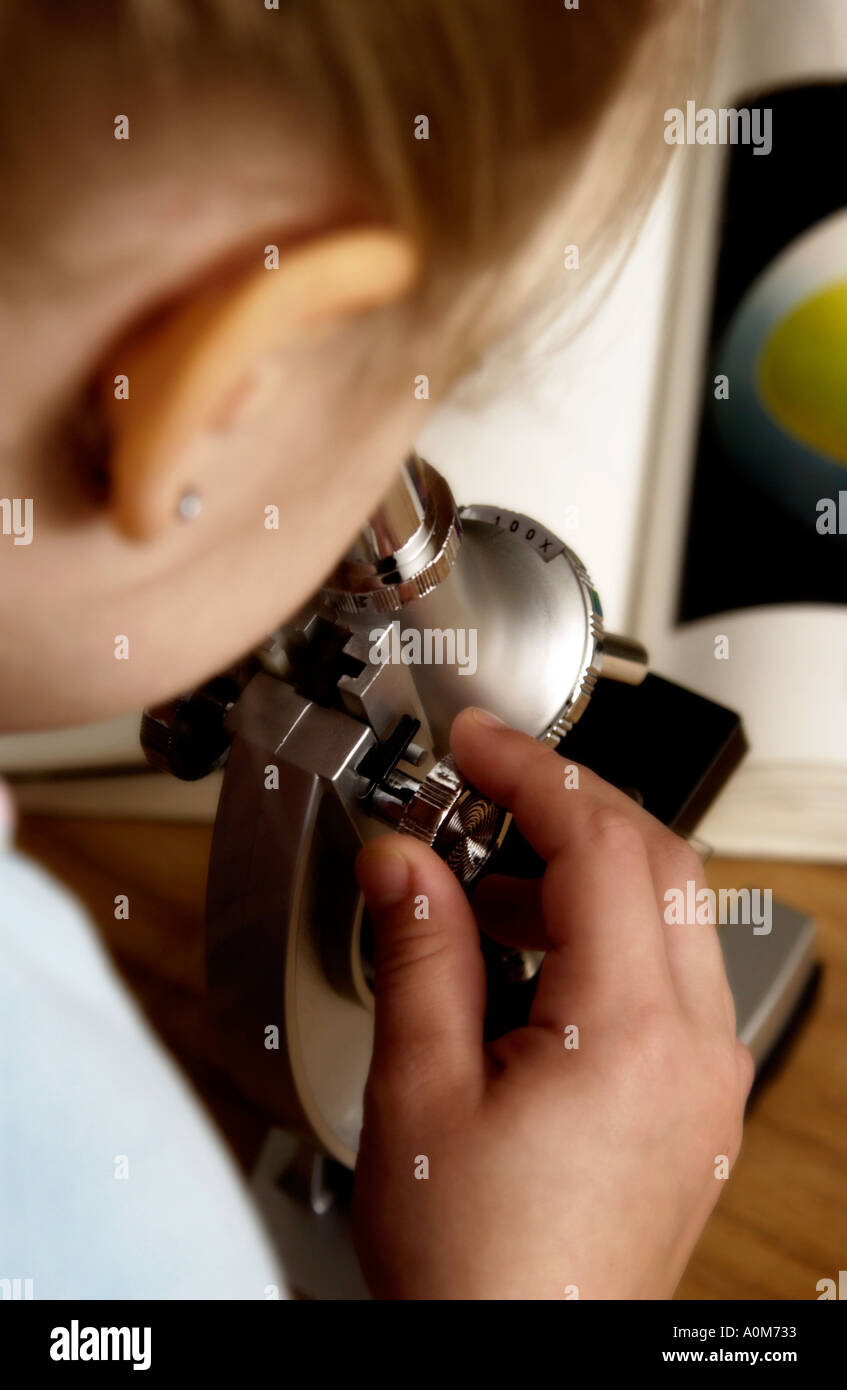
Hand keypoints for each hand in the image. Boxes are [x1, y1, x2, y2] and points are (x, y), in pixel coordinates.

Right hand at [352, 707, 753, 1299]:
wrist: (519, 1361)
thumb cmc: (477, 1269)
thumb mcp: (420, 1093)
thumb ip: (419, 952)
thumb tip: (403, 859)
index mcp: (632, 1032)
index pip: (602, 844)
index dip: (533, 773)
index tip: (478, 742)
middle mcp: (696, 1048)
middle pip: (660, 860)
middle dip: (569, 806)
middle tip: (484, 789)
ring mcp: (707, 1078)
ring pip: (672, 914)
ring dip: (585, 872)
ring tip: (484, 884)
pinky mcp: (696, 1104)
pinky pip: (670, 976)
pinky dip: (604, 935)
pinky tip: (529, 957)